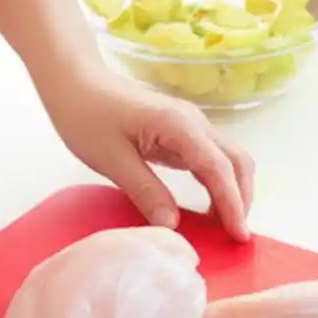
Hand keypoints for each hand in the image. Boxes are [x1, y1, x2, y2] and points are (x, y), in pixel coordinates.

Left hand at [37, 67, 255, 241]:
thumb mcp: (111, 160)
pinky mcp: (184, 132)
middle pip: (237, 161)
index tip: (238, 235)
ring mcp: (192, 125)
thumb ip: (145, 192)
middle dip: (242, 198)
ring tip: (225, 225)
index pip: (218, 169)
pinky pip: (214, 158)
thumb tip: (173, 226)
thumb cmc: (87, 116)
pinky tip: (210, 205)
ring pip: (230, 159)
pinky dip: (220, 183)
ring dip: (234, 190)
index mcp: (179, 126)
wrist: (75, 82)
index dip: (232, 204)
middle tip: (234, 235)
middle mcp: (195, 123)